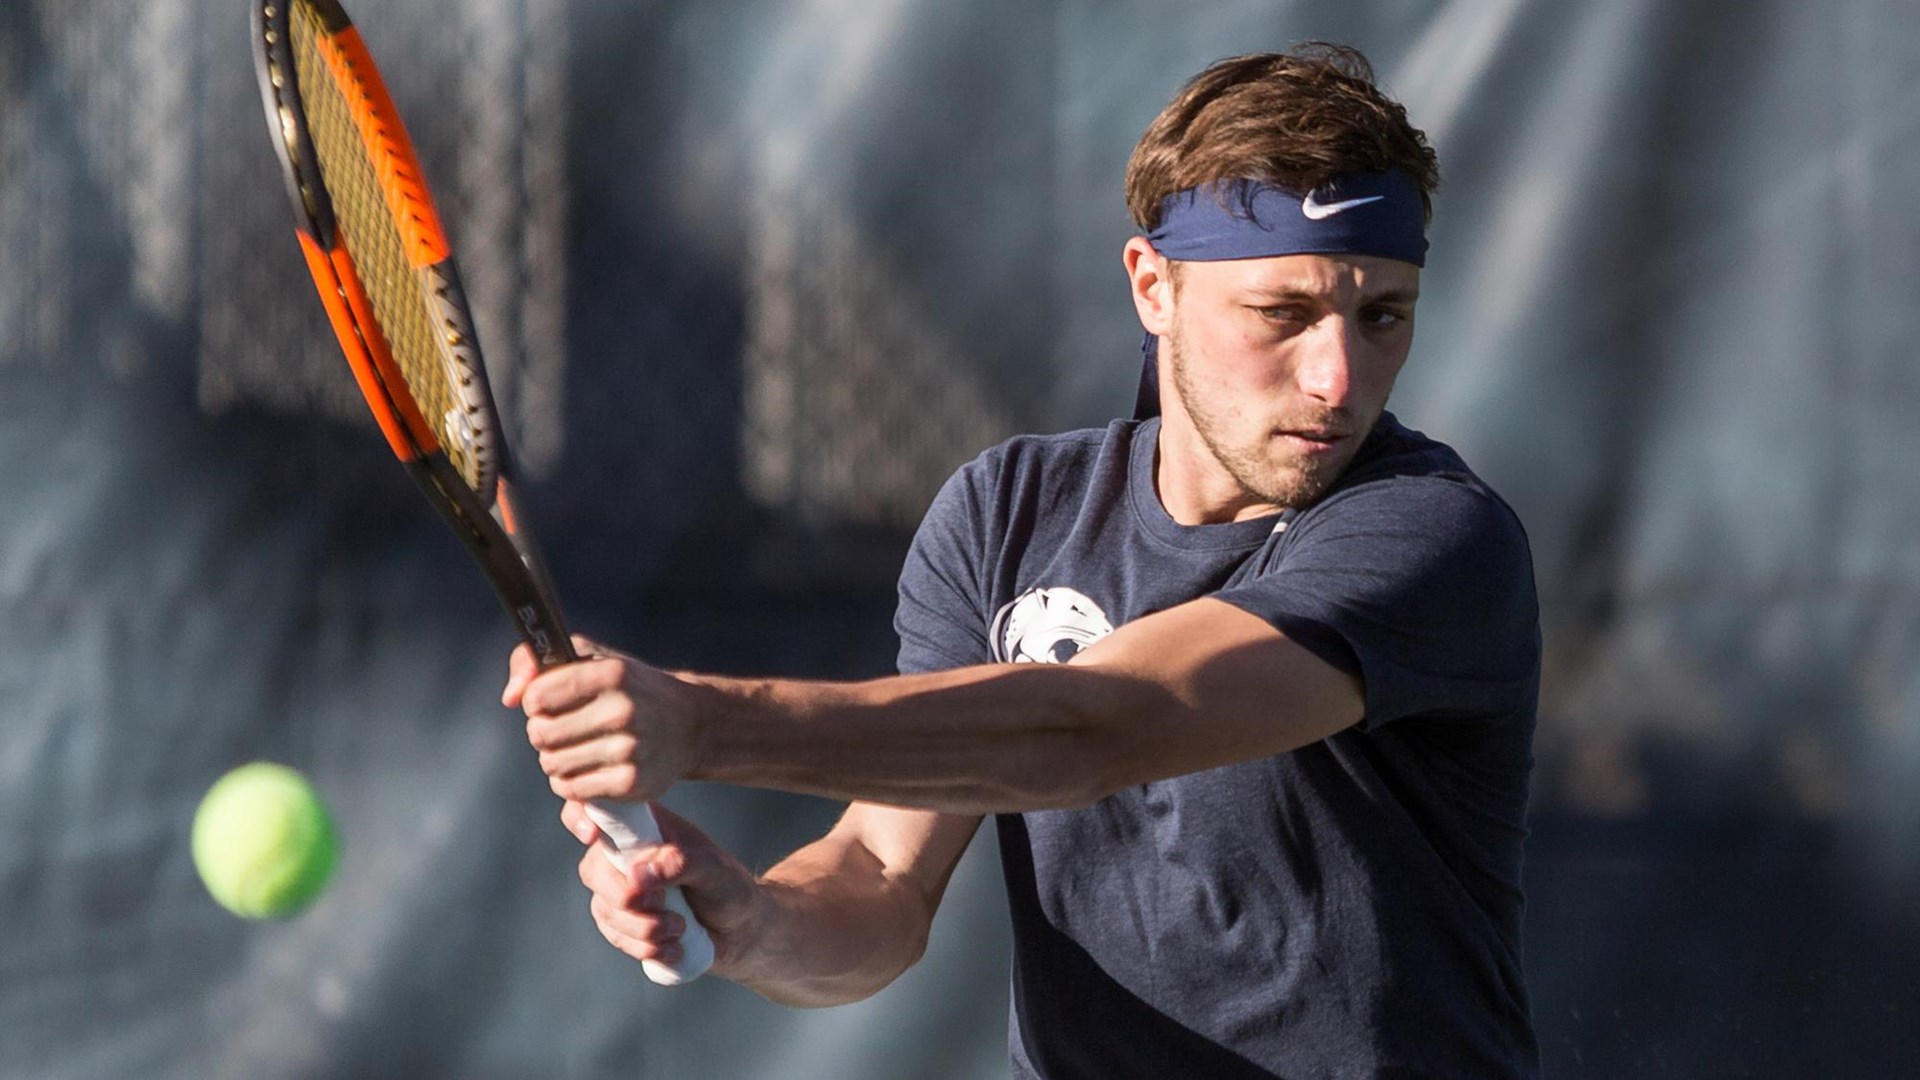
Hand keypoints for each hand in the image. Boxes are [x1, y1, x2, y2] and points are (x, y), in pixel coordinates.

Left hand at [506, 637, 705, 803]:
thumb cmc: (628, 688)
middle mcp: (622, 710)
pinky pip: (572, 791)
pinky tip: (588, 768)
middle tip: (564, 727)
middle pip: (540, 734)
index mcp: (611, 673)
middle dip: (543, 732)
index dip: (536, 700)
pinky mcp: (631, 783)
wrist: (689, 724)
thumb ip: (537, 661)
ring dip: (556, 759)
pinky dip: (571, 783)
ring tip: (577, 747)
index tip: (551, 701)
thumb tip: (509, 698)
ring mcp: (629, 749)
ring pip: (552, 765)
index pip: (537, 696)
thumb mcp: (591, 658)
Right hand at [561, 799, 760, 976]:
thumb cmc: (729, 888)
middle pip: (592, 870)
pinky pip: (614, 935)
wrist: (740, 932)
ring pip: (603, 909)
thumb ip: (681, 864)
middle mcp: (625, 853)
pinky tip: (672, 947)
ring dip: (642, 928)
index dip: (580, 817)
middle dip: (626, 897)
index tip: (591, 836)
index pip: (598, 810)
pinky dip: (643, 947)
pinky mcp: (623, 921)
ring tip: (680, 928)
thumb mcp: (715, 870)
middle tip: (666, 904)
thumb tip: (636, 877)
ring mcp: (620, 888)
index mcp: (645, 825)